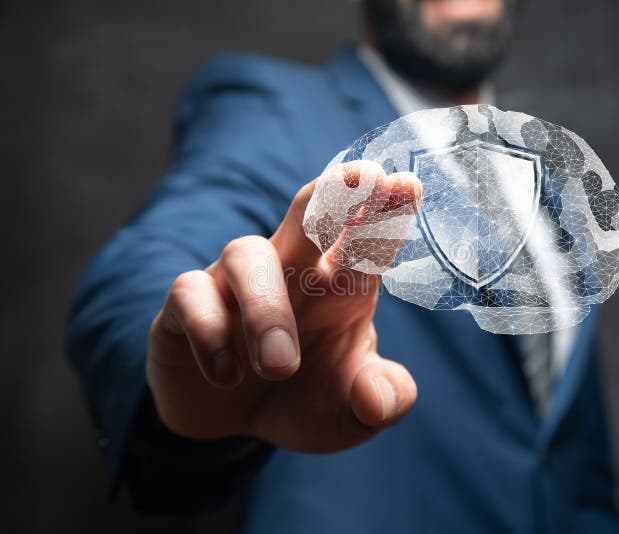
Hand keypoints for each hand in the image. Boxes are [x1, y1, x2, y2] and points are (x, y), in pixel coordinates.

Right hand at [146, 161, 421, 451]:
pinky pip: (190, 294)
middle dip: (336, 192)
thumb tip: (377, 397)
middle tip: (362, 178)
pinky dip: (210, 332)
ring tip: (279, 367)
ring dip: (266, 310)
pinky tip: (226, 376)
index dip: (387, 213)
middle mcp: (292, 270)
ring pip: (247, 255)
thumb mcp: (349, 416)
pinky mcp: (188, 304)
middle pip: (312, 211)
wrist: (231, 423)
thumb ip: (378, 404)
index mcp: (341, 287)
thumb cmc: (301, 399)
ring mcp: (237, 281)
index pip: (367, 241)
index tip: (409, 185)